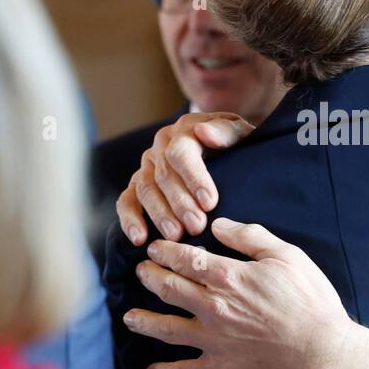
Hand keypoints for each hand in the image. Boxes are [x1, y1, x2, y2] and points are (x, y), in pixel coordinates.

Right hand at [116, 112, 252, 244]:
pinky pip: (127, 201)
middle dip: (180, 203)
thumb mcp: (241, 132)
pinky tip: (140, 239)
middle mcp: (162, 145)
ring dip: (159, 215)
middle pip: (163, 175)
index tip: (209, 203)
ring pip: (145, 190)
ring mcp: (148, 165)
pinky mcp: (138, 185)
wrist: (228, 149)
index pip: (181, 151)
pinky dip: (130, 220)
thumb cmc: (236, 145)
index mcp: (185, 129)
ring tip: (175, 236)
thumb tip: (203, 132)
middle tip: (196, 226)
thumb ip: (226, 131)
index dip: (194, 178)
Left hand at [125, 217, 357, 368]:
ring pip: (166, 329)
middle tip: (140, 273)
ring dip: (144, 321)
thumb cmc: (311, 302)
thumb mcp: (287, 257)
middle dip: (150, 278)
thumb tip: (218, 225)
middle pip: (169, 289)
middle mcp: (213, 307)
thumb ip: (250, 237)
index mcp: (228, 277)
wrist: (323, 353)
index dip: (165, 251)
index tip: (154, 248)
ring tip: (129, 317)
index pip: (185, 258)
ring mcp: (213, 341)